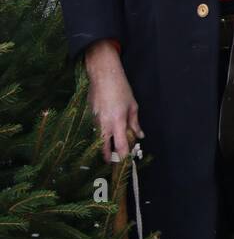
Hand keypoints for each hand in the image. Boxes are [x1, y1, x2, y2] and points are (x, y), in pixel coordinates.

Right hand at [85, 40, 141, 161]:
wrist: (102, 75)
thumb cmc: (121, 89)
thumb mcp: (133, 106)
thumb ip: (135, 123)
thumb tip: (140, 135)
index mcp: (117, 121)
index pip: (120, 145)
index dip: (123, 156)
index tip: (126, 162)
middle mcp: (103, 124)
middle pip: (104, 148)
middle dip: (108, 157)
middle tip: (113, 163)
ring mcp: (94, 120)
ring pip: (97, 139)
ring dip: (103, 146)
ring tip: (109, 151)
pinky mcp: (88, 116)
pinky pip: (94, 130)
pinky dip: (99, 135)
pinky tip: (104, 135)